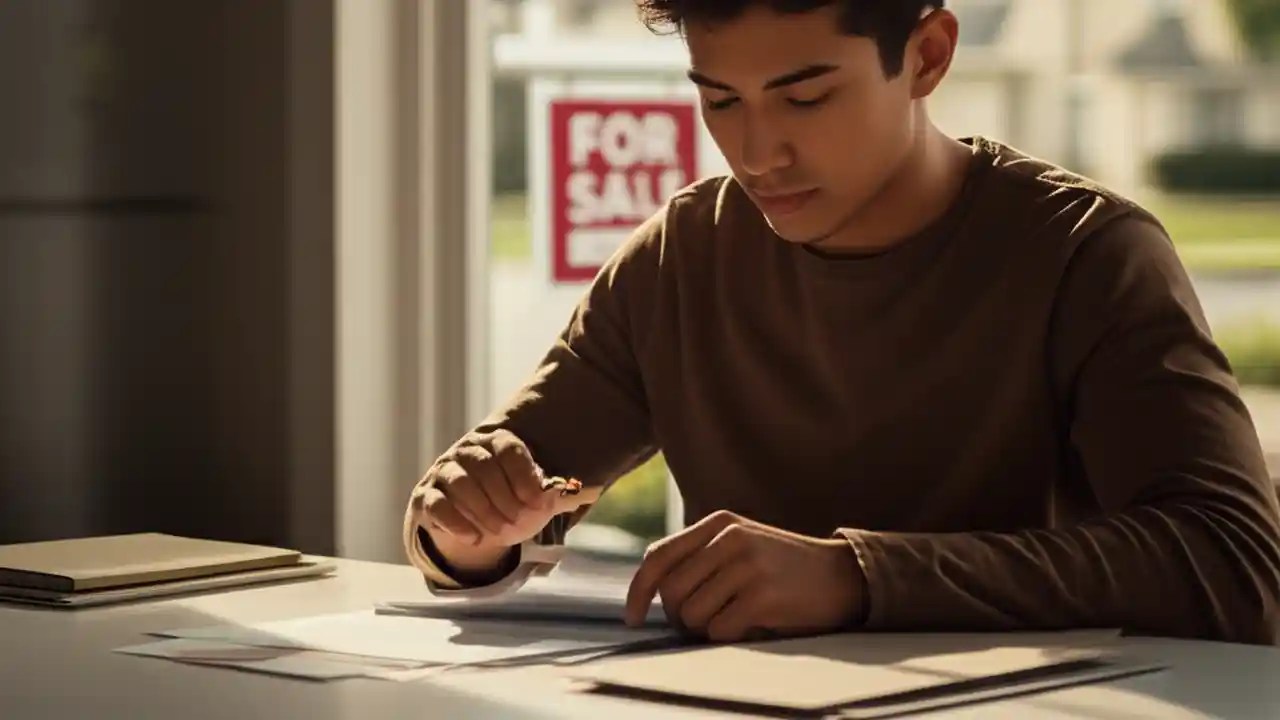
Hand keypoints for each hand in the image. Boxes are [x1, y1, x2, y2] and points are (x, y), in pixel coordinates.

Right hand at [408, 430, 589, 575]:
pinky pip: (437, 504)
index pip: (510, 449)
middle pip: (486, 467)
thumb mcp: (534, 498)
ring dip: (483, 510)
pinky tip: (474, 538)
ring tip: (501, 532)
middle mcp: (468, 451)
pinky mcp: (426, 496)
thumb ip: (559, 493)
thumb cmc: (506, 500)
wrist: (468, 517)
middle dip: (505, 499)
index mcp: (496, 443)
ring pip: (461, 483)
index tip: (540, 503)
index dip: (526, 476)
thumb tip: (595, 490)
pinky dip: (455, 522)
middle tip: (519, 523)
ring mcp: (444, 471)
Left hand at [625, 510, 866, 642]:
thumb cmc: (782, 568)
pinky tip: (754, 624)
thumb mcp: (739, 545)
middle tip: (707, 620)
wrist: (842, 575)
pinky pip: (719, 630)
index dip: (638, 591)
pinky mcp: (762, 596)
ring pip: (692, 615)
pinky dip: (730, 636)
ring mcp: (746, 566)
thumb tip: (649, 591)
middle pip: (671, 592)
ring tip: (736, 617)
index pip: (658, 556)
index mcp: (719, 522)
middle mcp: (729, 538)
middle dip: (680, 616)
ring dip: (707, 627)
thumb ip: (699, 556)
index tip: (633, 617)